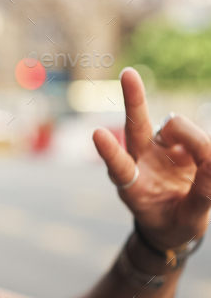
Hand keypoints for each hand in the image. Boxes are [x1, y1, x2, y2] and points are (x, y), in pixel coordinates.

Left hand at [92, 67, 210, 249]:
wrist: (174, 221)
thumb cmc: (174, 223)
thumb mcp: (188, 221)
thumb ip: (201, 196)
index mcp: (133, 187)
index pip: (120, 167)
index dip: (110, 151)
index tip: (97, 134)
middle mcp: (140, 160)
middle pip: (135, 125)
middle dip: (133, 99)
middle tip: (128, 74)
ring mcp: (158, 147)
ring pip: (176, 127)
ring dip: (194, 140)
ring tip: (205, 165)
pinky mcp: (177, 140)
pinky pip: (194, 133)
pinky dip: (203, 144)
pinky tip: (205, 159)